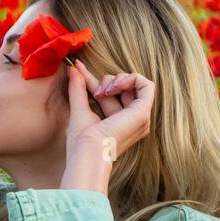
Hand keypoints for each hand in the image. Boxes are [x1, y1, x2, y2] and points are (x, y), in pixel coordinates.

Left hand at [61, 60, 154, 193]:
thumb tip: (73, 68)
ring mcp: (140, 118)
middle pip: (123, 87)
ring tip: (102, 92)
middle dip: (106, 81)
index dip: (95, 79)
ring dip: (116, 80)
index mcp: (121, 123)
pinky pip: (146, 84)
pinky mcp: (143, 113)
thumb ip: (78, 89)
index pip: (111, 93)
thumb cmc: (81, 142)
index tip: (79, 68)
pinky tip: (114, 87)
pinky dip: (131, 78)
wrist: (88, 152)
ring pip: (135, 84)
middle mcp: (133, 121)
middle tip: (95, 92)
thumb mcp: (78, 109)